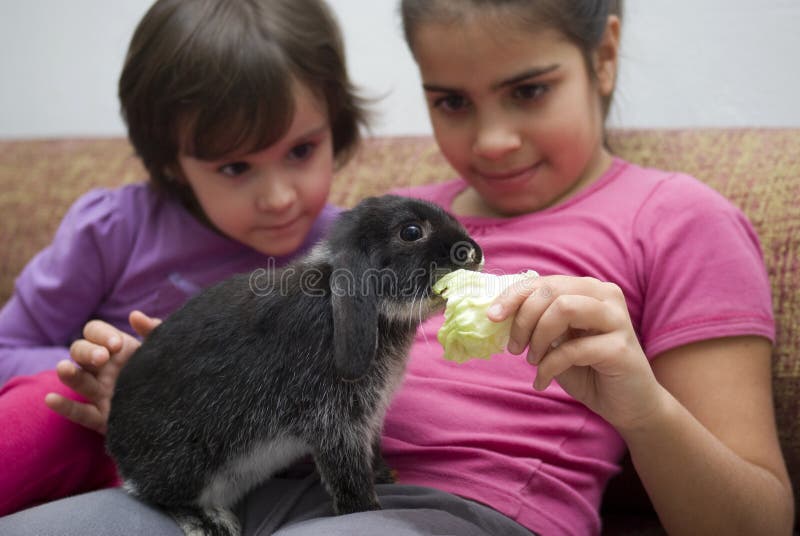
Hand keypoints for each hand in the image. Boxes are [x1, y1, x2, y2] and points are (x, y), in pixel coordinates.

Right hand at [45, 310, 160, 433]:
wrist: (184, 408)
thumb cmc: (172, 374)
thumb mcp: (166, 349)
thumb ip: (153, 331)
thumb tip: (135, 315)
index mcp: (118, 349)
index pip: (94, 332)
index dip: (100, 334)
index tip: (117, 344)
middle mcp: (104, 368)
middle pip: (80, 351)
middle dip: (87, 351)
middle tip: (102, 358)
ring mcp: (101, 392)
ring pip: (77, 380)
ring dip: (68, 373)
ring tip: (63, 368)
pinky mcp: (103, 418)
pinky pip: (80, 413)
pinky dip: (65, 407)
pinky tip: (51, 399)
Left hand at [489, 275, 664, 430]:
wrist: (628, 404)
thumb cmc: (588, 369)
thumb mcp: (555, 341)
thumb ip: (536, 322)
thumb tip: (498, 313)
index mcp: (587, 289)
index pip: (542, 282)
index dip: (513, 296)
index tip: (492, 317)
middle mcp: (605, 295)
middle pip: (551, 291)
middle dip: (523, 319)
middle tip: (514, 348)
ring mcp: (617, 319)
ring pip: (564, 308)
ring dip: (538, 337)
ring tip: (531, 360)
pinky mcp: (621, 347)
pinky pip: (573, 349)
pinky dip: (549, 366)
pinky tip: (542, 381)